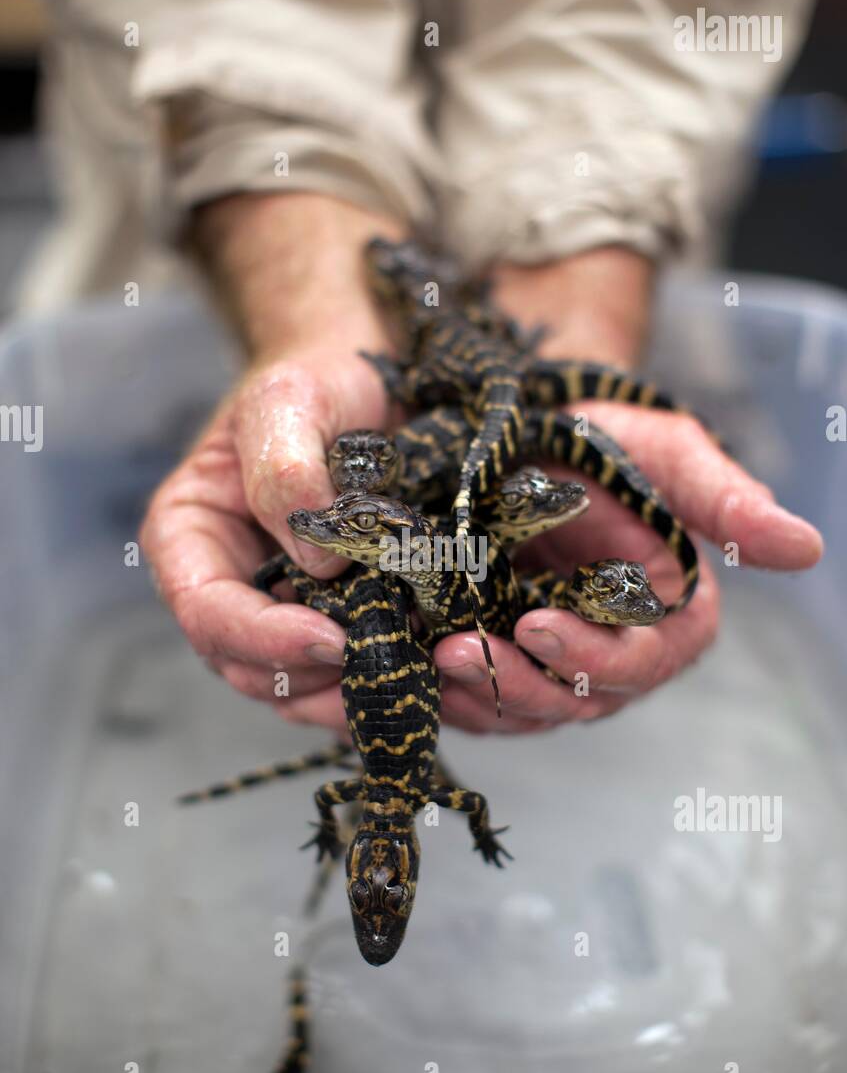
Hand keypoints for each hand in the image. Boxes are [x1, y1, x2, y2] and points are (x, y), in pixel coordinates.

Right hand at [141, 194, 399, 730]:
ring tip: (412, 673)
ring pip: (298, 688)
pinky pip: (345, 678)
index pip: (207, 612)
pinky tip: (429, 668)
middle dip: (312, 677)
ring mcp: (279, 613)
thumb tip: (318, 563)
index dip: (264, 638)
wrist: (373, 382)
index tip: (331, 638)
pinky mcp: (334, 623)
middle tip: (385, 663)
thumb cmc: (317, 380)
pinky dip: (381, 682)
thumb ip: (286, 472)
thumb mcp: (290, 401)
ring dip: (349, 693)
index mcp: (191, 538)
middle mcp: (228, 587)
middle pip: (248, 667)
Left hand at [434, 250, 822, 732]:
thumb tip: (808, 548)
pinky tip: (409, 668)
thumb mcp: (664, 450)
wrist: (524, 422)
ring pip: (528, 709)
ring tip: (431, 659)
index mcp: (669, 612)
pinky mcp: (502, 657)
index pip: (646, 661)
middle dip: (523, 683)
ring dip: (481, 695)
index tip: (538, 625)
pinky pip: (482, 699)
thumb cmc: (603, 432)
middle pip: (582, 701)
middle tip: (460, 652)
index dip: (596, 659)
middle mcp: (617, 647)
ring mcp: (557, 659)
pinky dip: (451, 692)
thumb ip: (726, 499)